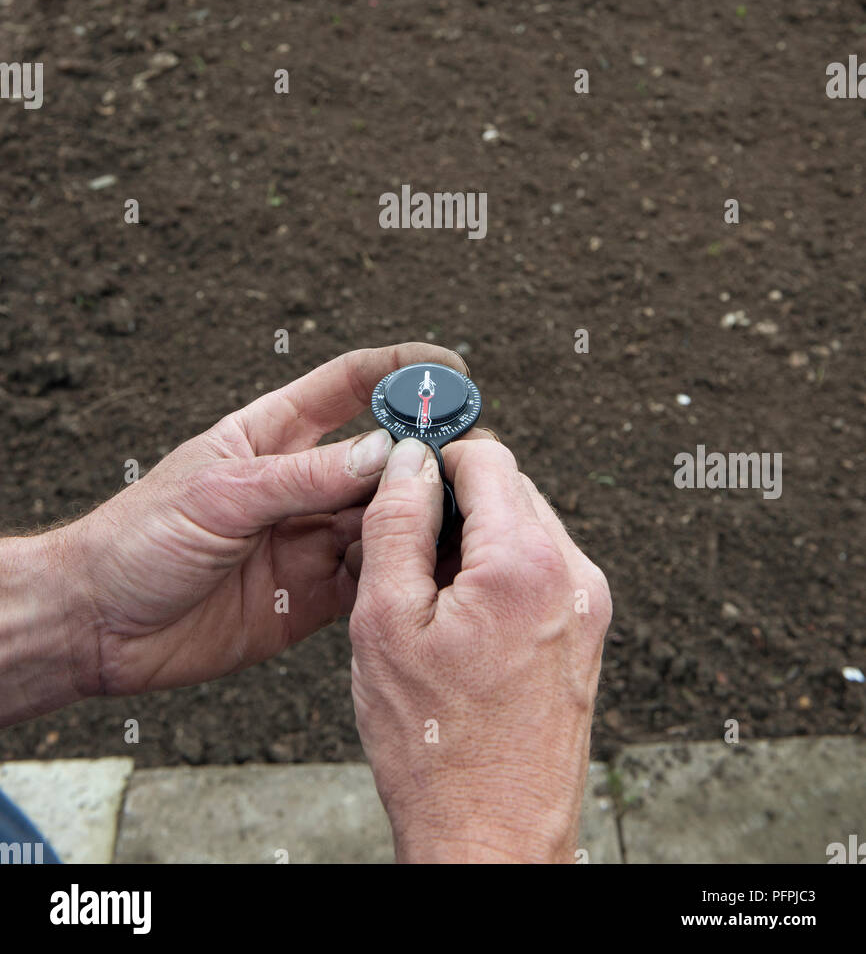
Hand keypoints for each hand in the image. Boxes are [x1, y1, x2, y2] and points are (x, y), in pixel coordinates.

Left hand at [2, 343, 466, 723]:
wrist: (100, 625)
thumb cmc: (141, 539)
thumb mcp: (223, 493)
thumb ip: (305, 477)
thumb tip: (387, 453)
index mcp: (274, 434)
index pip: (350, 384)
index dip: (402, 370)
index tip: (452, 371)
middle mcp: (302, 482)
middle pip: (382, 455)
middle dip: (426, 452)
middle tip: (471, 459)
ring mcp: (310, 538)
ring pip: (386, 518)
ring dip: (419, 517)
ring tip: (455, 519)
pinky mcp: (313, 596)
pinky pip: (372, 578)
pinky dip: (401, 574)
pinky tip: (423, 572)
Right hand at [349, 436, 611, 863]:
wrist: (493, 839)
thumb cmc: (435, 746)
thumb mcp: (386, 622)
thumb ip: (397, 523)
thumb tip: (409, 461)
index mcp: (525, 562)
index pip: (487, 456)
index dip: (436, 458)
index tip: (402, 480)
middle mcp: (572, 575)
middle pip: (510, 488)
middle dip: (454, 502)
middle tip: (401, 548)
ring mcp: (587, 606)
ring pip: (526, 527)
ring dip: (476, 539)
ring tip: (426, 597)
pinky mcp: (587, 635)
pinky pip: (540, 570)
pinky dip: (498, 573)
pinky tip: (458, 622)